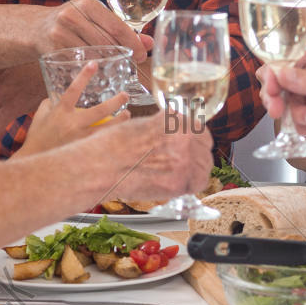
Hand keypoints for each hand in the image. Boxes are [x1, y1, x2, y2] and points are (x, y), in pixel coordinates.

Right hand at [19, 61, 129, 155]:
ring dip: (120, 122)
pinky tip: (121, 135)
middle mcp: (72, 124)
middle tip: (125, 95)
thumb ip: (50, 102)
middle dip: (115, 102)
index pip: (73, 90)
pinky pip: (102, 143)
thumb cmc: (37, 136)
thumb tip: (59, 94)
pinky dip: (111, 138)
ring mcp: (80, 139)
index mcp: (61, 112)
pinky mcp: (84, 150)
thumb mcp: (40, 115)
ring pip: (106, 129)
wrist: (35, 160)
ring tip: (128, 115)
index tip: (94, 64)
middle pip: (100, 111)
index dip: (83, 76)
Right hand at [40, 0, 152, 62]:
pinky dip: (92, 69)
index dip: (133, 43)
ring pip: (94, 55)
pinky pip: (80, 64)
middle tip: (133, 63)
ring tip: (117, 66)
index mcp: (88, 4)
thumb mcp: (96, 18)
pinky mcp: (52, 49)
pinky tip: (98, 70)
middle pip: (107, 42)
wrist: (36, 28)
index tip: (142, 54)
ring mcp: (60, 32)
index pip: (116, 26)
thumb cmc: (73, 22)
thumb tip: (149, 43)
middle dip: (124, 54)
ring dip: (109, 63)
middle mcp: (72, 15)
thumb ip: (122, 28)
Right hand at [82, 112, 213, 203]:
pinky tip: (180, 183)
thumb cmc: (113, 145)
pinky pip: (198, 183)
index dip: (194, 138)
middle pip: (205, 146)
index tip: (189, 144)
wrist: (100, 166)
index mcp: (175, 120)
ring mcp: (184, 160)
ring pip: (204, 165)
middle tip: (184, 161)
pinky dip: (192, 184)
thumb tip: (175, 132)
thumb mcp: (143, 124)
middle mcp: (184, 138)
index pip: (198, 128)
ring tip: (180, 173)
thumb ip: (164, 127)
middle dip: (196, 153)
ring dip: (195, 169)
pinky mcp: (179, 182)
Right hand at [260, 41, 305, 149]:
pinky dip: (303, 125)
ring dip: (296, 114)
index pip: (286, 62)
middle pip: (283, 85)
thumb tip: (280, 74)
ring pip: (290, 105)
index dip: (274, 76)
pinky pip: (301, 121)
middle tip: (277, 109)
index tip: (270, 89)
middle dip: (278, 98)